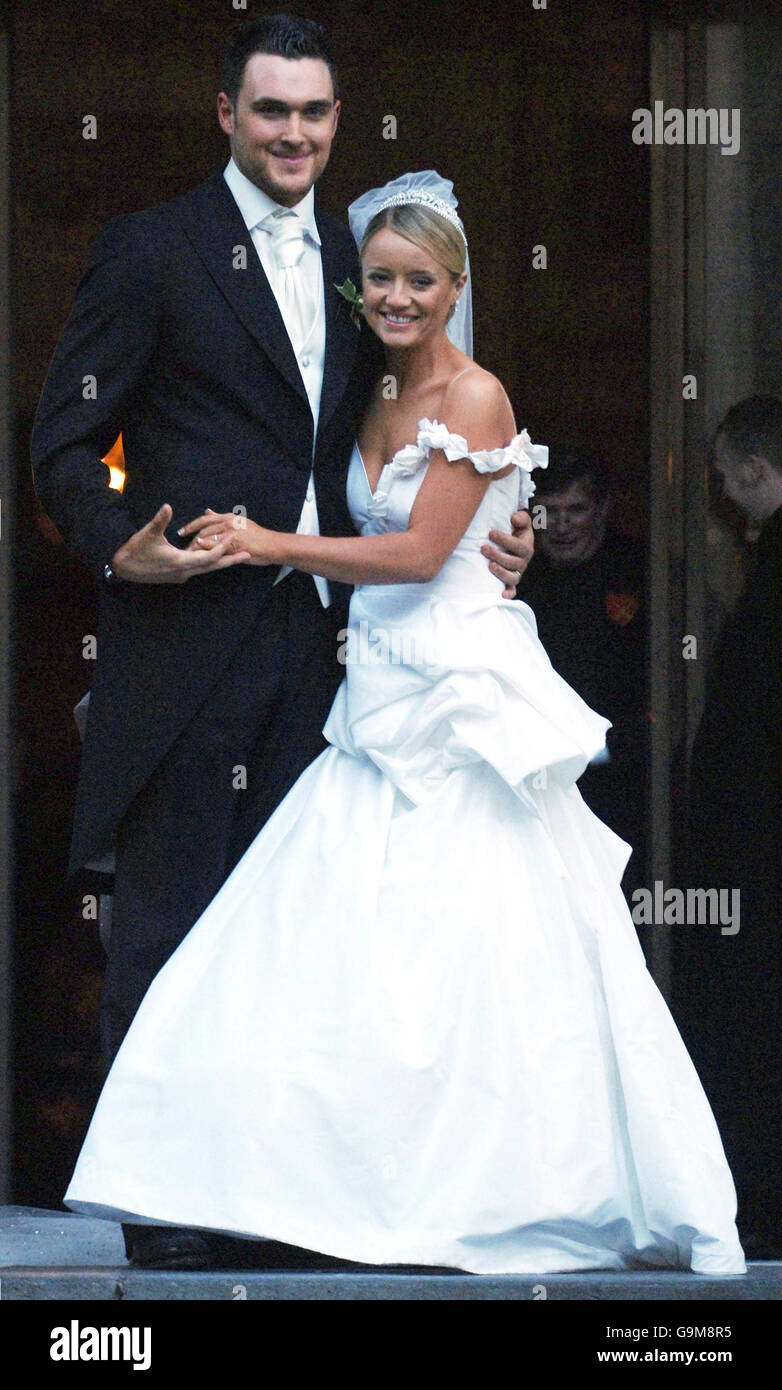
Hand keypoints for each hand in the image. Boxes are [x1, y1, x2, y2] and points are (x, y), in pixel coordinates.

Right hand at [111, 504, 250, 583]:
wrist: (123, 568)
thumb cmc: (135, 550)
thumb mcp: (148, 534)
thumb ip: (160, 520)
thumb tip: (168, 506)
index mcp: (180, 562)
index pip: (209, 556)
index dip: (222, 545)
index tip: (234, 535)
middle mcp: (184, 572)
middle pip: (213, 566)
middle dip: (231, 559)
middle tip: (249, 555)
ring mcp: (181, 575)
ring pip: (206, 568)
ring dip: (221, 561)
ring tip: (237, 556)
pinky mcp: (177, 575)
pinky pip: (198, 568)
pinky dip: (208, 561)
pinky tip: (214, 555)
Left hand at [177, 509, 282, 565]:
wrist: (273, 545)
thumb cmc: (257, 536)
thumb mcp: (239, 522)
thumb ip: (221, 518)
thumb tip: (207, 511)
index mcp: (229, 517)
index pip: (205, 519)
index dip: (192, 525)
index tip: (181, 531)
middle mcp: (229, 522)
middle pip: (204, 528)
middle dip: (191, 537)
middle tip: (181, 545)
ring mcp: (232, 532)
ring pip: (208, 537)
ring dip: (196, 545)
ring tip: (186, 552)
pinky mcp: (235, 543)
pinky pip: (217, 546)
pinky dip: (207, 549)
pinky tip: (199, 552)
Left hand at [481, 509, 534, 597]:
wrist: (515, 541)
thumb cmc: (515, 529)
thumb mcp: (521, 520)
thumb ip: (521, 517)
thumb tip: (514, 518)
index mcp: (526, 546)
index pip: (519, 545)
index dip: (505, 539)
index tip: (491, 532)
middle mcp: (523, 561)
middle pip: (514, 562)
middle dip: (498, 555)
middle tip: (483, 547)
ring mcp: (517, 572)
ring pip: (513, 577)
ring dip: (501, 573)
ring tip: (489, 565)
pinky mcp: (511, 581)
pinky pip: (512, 589)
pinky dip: (509, 593)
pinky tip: (501, 595)